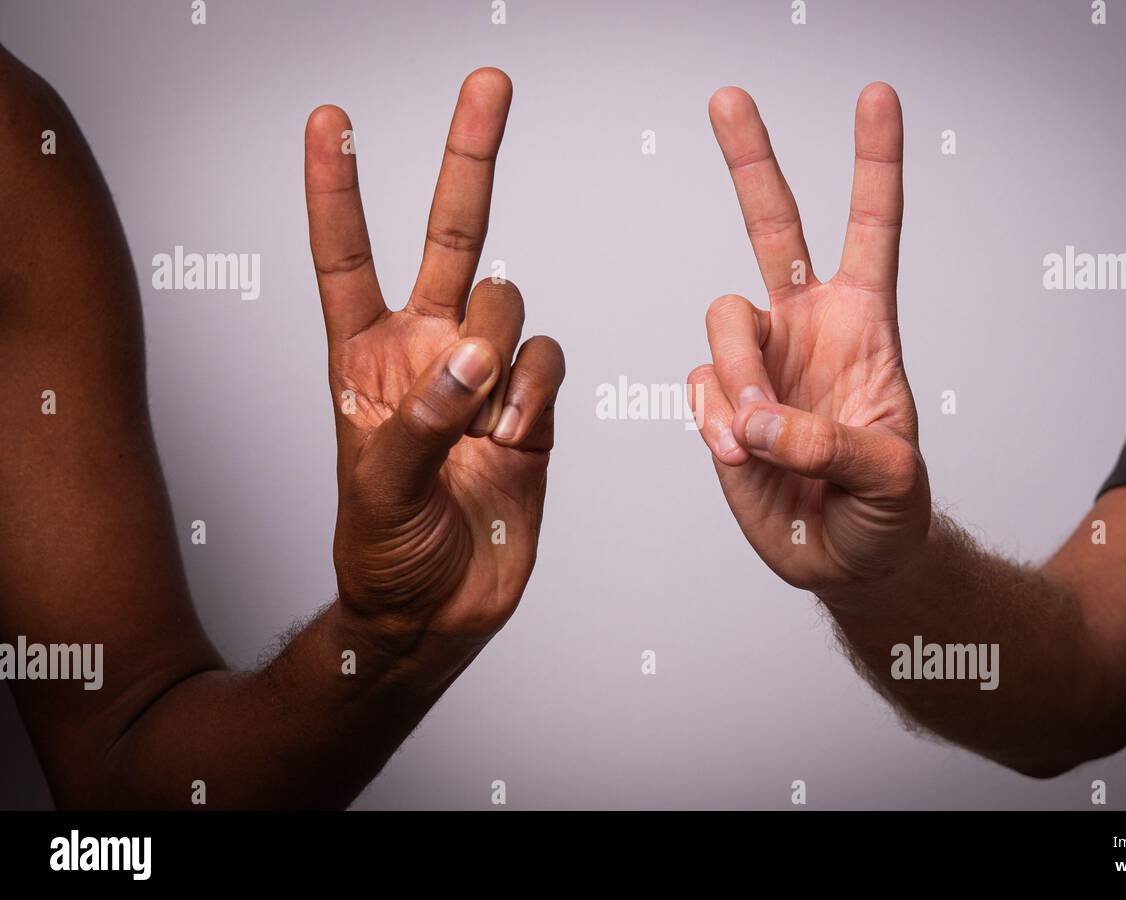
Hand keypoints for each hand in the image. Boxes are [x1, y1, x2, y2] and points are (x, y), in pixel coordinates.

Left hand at [304, 69, 563, 645]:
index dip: (339, 189)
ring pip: (513, 304)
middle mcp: (426, 350)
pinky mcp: (532, 405)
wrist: (440, 610)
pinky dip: (535, 395)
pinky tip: (511, 438)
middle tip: (489, 84)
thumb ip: (422, 415)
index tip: (331, 120)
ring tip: (480, 426)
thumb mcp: (377, 489)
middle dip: (470, 158)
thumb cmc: (383, 553)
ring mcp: (484, 375)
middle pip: (452, 237)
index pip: (346, 257)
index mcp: (363, 359)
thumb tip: (476, 351)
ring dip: (501, 358)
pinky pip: (550, 359)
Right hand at [688, 84, 929, 594]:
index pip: (871, 230)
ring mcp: (758, 365)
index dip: (873, 164)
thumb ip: (833, 445)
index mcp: (864, 325)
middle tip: (728, 98)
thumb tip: (757, 420)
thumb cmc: (886, 513)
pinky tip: (741, 455)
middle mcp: (805, 329)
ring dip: (738, 378)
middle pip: (774, 227)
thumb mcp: (892, 480)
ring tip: (759, 441)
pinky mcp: (719, 404)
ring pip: (722, 320)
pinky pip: (697, 386)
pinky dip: (714, 422)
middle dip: (751, 161)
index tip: (876, 96)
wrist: (843, 562)